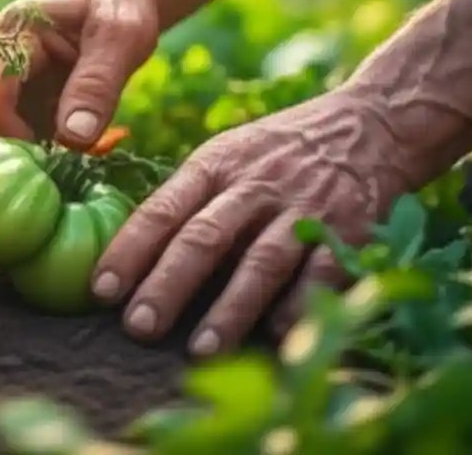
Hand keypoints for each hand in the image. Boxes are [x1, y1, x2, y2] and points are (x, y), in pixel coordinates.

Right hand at [0, 0, 160, 148]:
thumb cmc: (123, 3)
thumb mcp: (121, 39)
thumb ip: (96, 85)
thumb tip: (73, 139)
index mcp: (11, 34)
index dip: (16, 135)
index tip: (56, 158)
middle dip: (33, 146)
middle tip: (77, 159)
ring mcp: (10, 76)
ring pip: (14, 130)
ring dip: (47, 147)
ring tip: (88, 146)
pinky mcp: (26, 92)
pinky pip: (31, 128)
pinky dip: (56, 140)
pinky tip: (85, 135)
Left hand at [90, 88, 415, 355]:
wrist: (371, 123)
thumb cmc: (279, 151)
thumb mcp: (227, 154)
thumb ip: (188, 198)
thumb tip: (131, 256)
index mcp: (215, 164)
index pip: (162, 208)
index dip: (130, 249)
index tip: (101, 289)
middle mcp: (254, 184)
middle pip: (204, 237)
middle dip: (167, 284)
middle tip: (138, 327)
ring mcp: (301, 207)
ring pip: (259, 261)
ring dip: (229, 308)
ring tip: (199, 349)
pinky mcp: (349, 229)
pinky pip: (320, 272)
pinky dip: (299, 306)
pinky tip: (277, 336)